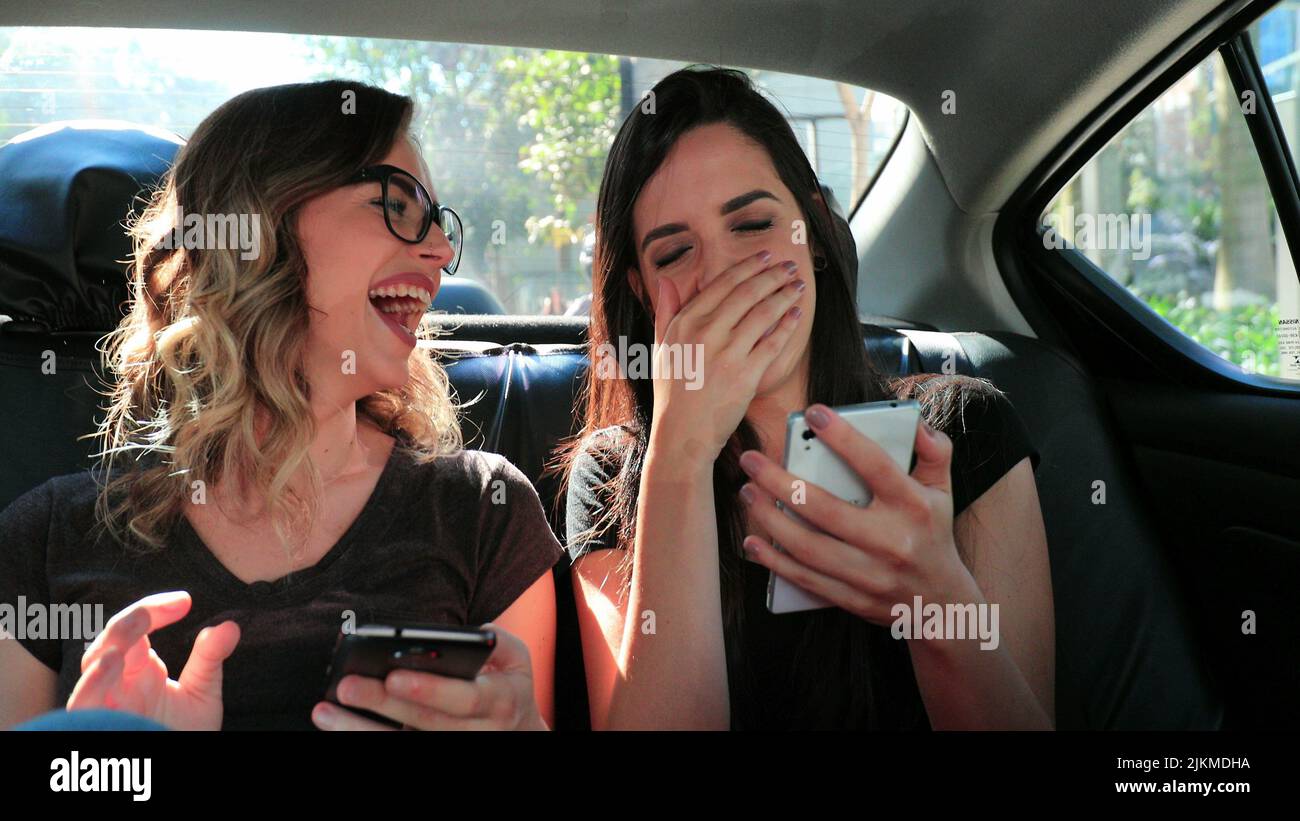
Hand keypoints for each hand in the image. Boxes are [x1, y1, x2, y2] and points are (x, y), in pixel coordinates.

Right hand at [67, 591, 239, 730]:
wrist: (182, 764)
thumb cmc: (184, 732)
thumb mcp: (201, 693)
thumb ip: (210, 660)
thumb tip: (230, 627)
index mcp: (140, 669)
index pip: (136, 627)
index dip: (154, 608)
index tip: (186, 601)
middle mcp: (119, 683)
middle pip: (109, 643)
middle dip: (131, 622)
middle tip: (162, 610)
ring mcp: (108, 705)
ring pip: (89, 674)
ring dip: (103, 658)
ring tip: (120, 650)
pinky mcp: (101, 727)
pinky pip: (83, 708)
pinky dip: (91, 687)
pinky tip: (108, 668)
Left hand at [311, 624, 546, 730]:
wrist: (516, 732)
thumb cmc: (507, 684)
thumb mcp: (515, 658)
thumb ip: (494, 641)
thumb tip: (459, 636)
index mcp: (499, 701)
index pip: (463, 699)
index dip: (428, 689)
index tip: (394, 676)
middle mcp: (475, 732)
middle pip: (423, 723)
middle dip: (382, 704)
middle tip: (346, 684)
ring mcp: (450, 747)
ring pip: (401, 744)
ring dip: (358, 730)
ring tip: (324, 711)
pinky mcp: (432, 753)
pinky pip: (394, 750)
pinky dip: (362, 739)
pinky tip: (335, 725)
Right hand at [647, 250, 804, 461]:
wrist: (682, 432)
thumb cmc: (672, 392)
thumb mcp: (660, 347)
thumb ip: (665, 310)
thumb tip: (666, 280)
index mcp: (685, 322)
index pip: (723, 284)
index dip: (749, 267)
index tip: (765, 257)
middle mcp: (706, 333)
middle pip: (747, 293)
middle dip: (773, 275)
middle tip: (789, 266)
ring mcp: (727, 353)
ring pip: (763, 313)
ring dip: (785, 295)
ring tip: (798, 287)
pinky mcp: (746, 374)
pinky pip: (772, 342)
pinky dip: (787, 326)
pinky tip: (796, 316)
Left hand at [737, 404, 981, 627]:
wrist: (941, 603)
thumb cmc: (932, 535)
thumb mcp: (943, 491)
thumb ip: (934, 452)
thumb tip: (914, 421)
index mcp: (912, 506)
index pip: (875, 465)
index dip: (843, 437)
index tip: (813, 413)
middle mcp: (890, 541)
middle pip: (824, 509)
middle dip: (779, 482)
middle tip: (750, 460)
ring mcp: (870, 574)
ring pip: (808, 546)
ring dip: (769, 519)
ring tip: (747, 492)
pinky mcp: (852, 598)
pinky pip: (806, 579)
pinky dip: (774, 562)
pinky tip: (753, 542)